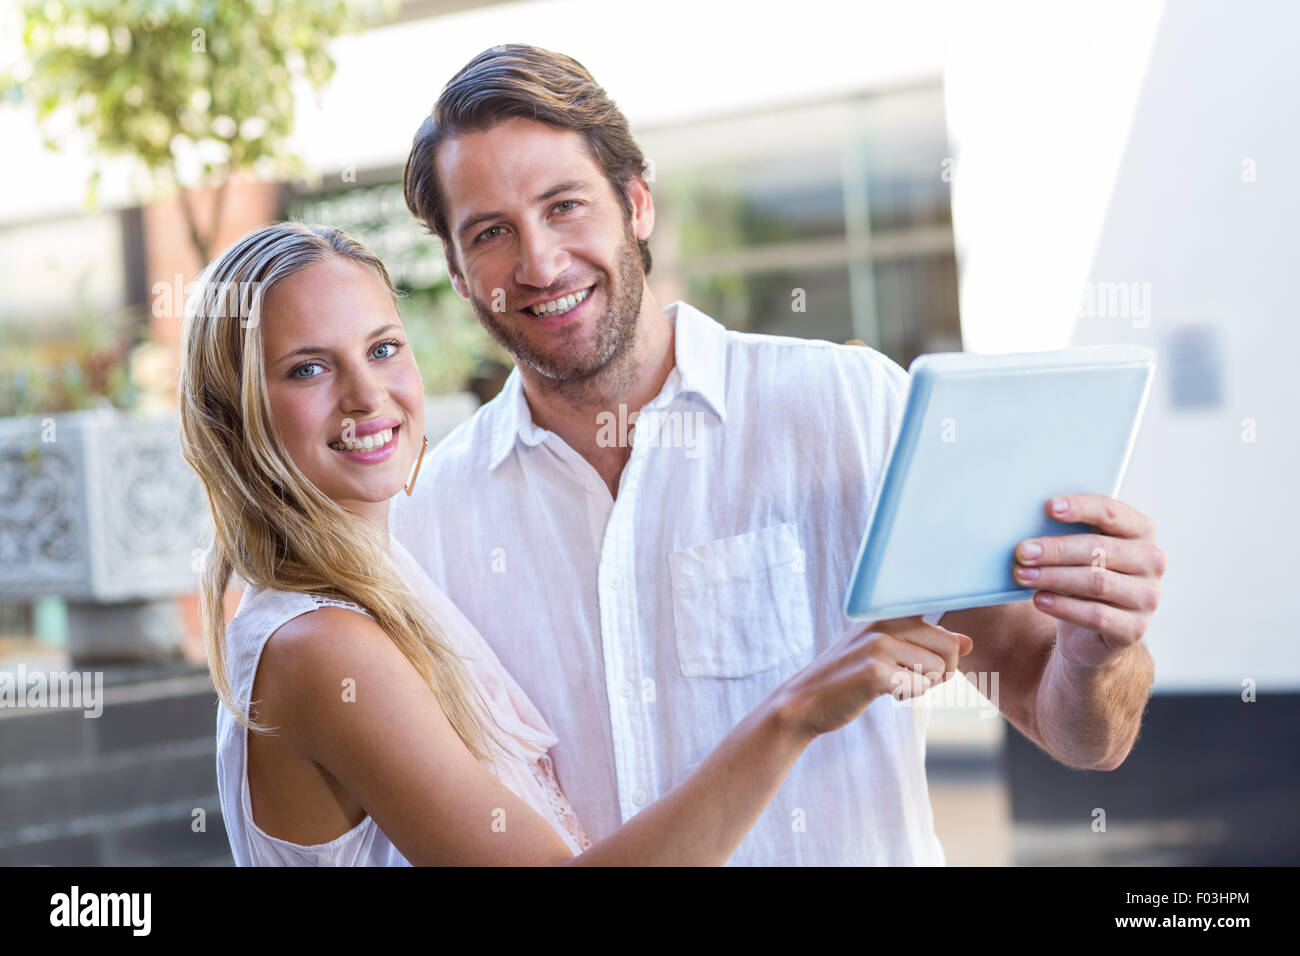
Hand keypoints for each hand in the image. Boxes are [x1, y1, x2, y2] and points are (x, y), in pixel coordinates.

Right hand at [773, 616, 973, 740]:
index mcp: (888, 610)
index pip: (940, 609)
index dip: (951, 632)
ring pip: (939, 671)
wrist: (805, 701)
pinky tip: (884, 693)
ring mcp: (878, 644)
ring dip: (922, 686)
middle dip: (941, 672)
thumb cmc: (849, 674)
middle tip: (911, 678)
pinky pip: (921, 688)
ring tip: (892, 683)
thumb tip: (969, 642)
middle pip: (950, 648)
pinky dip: (907, 696)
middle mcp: (884, 621)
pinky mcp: (875, 671)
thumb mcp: (887, 651)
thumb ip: (927, 643)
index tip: (938, 621)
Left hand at [1014, 494, 1166, 668]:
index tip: (1048, 507)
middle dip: (1056, 549)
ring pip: (1097, 582)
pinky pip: (1097, 615)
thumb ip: (1066, 534)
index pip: (1111, 512)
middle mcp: (1151, 561)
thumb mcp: (1077, 552)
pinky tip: (1040, 600)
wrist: (1089, 633)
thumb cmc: (1080, 578)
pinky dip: (1064, 606)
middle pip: (1100, 549)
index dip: (1080, 508)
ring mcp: (1147, 596)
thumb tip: (1030, 526)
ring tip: (1023, 575)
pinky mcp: (1135, 628)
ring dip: (1054, 577)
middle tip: (1022, 551)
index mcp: (1140, 530)